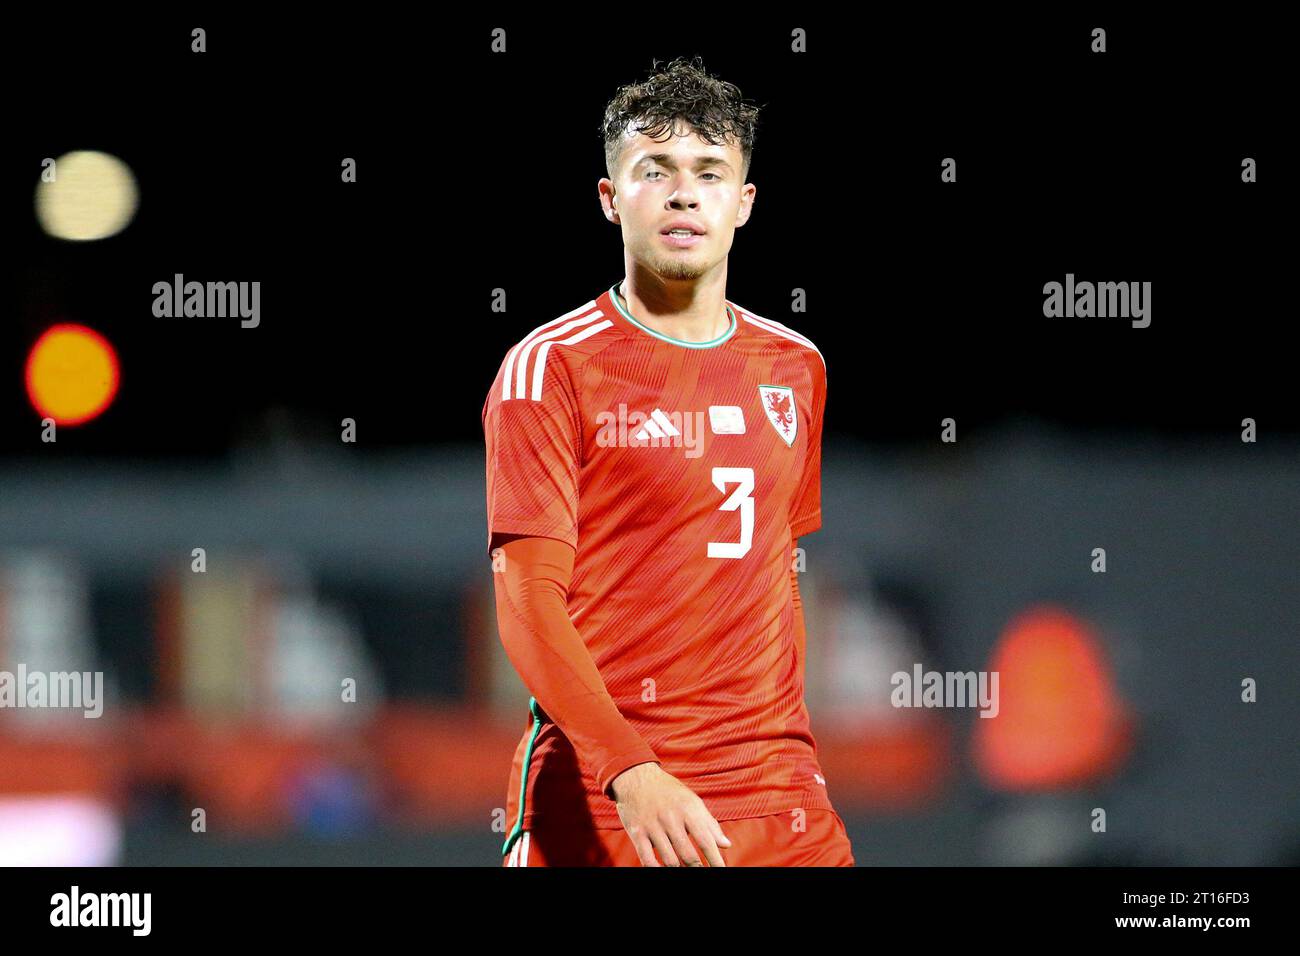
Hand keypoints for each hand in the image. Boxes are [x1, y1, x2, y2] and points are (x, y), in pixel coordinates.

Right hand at [609, 762, 731, 866]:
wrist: (637, 777)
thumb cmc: (669, 791)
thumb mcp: (692, 800)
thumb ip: (709, 823)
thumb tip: (726, 845)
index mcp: (688, 809)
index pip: (705, 840)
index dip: (715, 860)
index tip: (721, 870)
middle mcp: (670, 818)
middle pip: (688, 855)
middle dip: (697, 869)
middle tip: (701, 872)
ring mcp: (652, 826)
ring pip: (670, 861)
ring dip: (679, 870)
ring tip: (684, 870)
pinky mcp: (636, 832)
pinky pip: (647, 859)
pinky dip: (656, 869)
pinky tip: (663, 869)